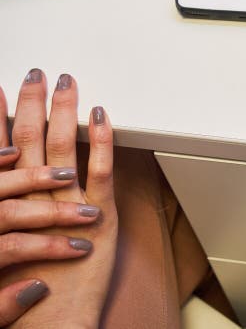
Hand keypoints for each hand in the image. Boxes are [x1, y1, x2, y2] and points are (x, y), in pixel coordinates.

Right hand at [0, 70, 117, 328]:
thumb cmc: (24, 304)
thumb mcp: (4, 257)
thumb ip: (8, 217)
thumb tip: (10, 172)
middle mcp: (23, 204)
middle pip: (23, 141)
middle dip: (29, 104)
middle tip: (36, 74)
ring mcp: (61, 208)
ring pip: (59, 149)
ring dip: (63, 112)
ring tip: (69, 84)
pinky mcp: (96, 219)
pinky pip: (100, 170)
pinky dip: (101, 140)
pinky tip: (102, 116)